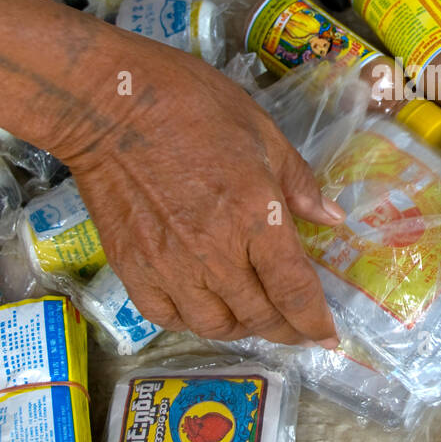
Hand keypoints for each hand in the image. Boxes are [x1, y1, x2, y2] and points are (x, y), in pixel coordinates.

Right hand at [50, 29, 343, 346]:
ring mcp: (170, 265)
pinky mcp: (132, 267)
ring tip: (252, 316)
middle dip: (285, 329)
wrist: (109, 105)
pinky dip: (191, 321)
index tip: (327, 336)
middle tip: (296, 328)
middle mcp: (215, 252)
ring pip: (214, 326)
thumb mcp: (262, 131)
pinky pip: (166, 317)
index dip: (314, 320)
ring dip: (241, 328)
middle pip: (258, 315)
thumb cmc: (191, 104)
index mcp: (256, 215)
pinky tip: (203, 307)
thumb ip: (298, 182)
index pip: (294, 288)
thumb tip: (331, 218)